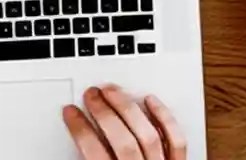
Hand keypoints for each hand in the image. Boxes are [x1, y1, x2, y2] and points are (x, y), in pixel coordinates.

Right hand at [63, 86, 186, 159]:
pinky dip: (164, 118)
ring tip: (113, 91)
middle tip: (91, 95)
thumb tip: (71, 146)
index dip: (79, 129)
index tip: (70, 112)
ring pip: (148, 135)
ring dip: (128, 109)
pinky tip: (150, 100)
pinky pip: (175, 141)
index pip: (94, 153)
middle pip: (123, 141)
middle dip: (103, 113)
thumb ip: (86, 159)